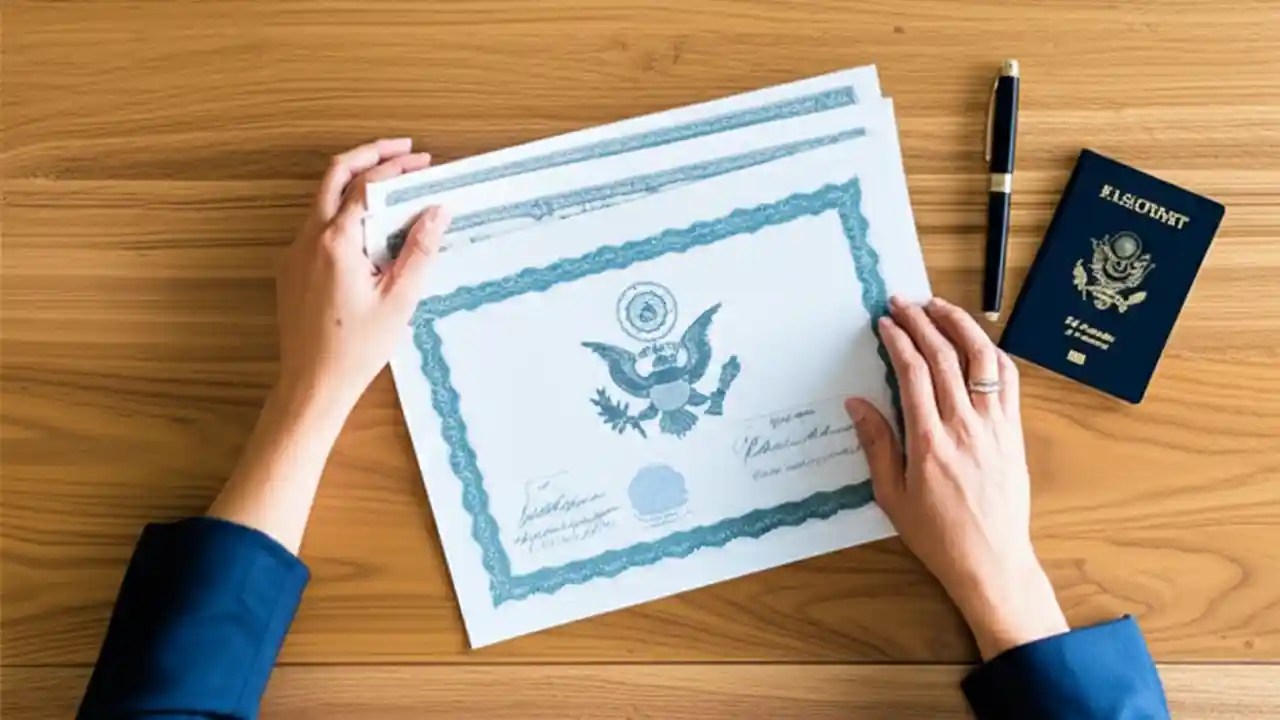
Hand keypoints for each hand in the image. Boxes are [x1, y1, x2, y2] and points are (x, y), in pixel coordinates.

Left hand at [276, 137, 450, 417]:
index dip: (397, 167)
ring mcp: (296, 252)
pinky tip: (371, 226)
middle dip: (370, 155)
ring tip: (392, 183)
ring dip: (356, 181)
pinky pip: (317, 224)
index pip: (367, 185)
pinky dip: (344, 211)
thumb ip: (419, 250)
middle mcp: (309, 239)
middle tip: (403, 150)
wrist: (312, 383)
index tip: (423, 162)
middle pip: (335, 175)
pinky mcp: (292, 267)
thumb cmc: (355, 348)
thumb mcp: (399, 300)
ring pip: (323, 197)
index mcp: (336, 243)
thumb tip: (437, 211)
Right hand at [845, 295, 1067, 659]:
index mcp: (930, 443)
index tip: (884, 323)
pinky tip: (976, 341)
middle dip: (922, 322)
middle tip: (902, 303)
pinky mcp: (1014, 432)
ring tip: (939, 307)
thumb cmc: (937, 535)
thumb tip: (857, 404)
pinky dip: (992, 352)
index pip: (914, 374)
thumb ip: (876, 444)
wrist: (991, 561)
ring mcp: (995, 427)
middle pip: (945, 357)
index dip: (898, 341)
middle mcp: (965, 427)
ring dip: (960, 326)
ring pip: (982, 359)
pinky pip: (1008, 380)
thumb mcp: (892, 496)